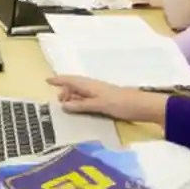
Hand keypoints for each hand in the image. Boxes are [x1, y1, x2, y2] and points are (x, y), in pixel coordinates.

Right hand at [46, 76, 165, 123]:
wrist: (142, 106)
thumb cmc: (120, 103)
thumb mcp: (98, 105)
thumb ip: (81, 106)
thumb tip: (64, 105)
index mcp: (90, 85)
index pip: (70, 80)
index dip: (59, 80)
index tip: (47, 81)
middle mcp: (93, 86)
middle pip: (74, 86)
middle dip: (65, 92)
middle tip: (60, 103)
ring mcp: (99, 92)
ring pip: (81, 92)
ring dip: (73, 98)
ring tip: (68, 107)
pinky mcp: (105, 99)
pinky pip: (87, 98)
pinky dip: (80, 102)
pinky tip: (81, 108)